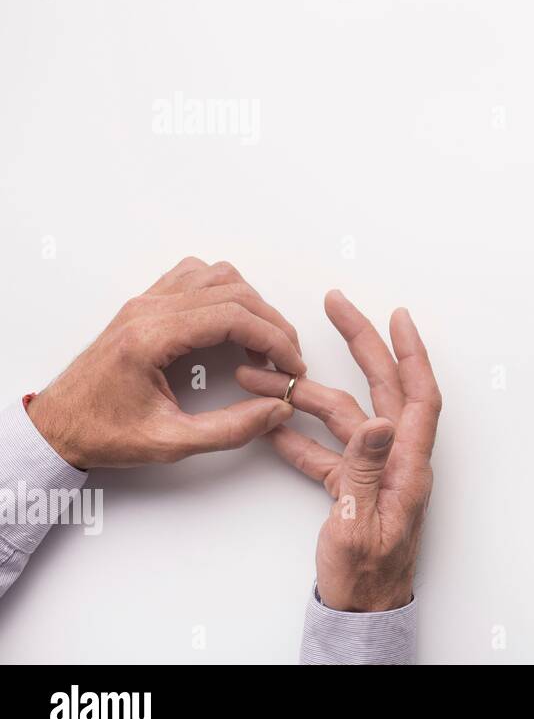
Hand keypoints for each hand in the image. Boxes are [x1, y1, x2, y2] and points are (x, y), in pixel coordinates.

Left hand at [25, 257, 305, 469]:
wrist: (57, 427)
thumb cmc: (103, 434)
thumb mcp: (170, 443)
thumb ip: (230, 429)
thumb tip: (277, 409)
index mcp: (150, 338)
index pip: (232, 316)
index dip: (274, 338)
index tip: (292, 365)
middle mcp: (147, 310)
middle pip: (232, 291)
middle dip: (271, 323)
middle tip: (287, 357)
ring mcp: (144, 302)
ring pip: (216, 275)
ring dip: (250, 303)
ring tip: (262, 340)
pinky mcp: (144, 305)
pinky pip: (194, 277)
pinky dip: (224, 292)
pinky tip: (230, 323)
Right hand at [236, 290, 440, 612]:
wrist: (361, 614)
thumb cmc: (369, 578)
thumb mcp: (362, 523)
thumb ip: (365, 470)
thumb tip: (380, 421)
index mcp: (410, 465)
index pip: (418, 394)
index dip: (410, 351)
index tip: (395, 315)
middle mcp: (398, 461)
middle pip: (383, 390)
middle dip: (361, 344)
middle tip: (337, 306)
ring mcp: (375, 473)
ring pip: (344, 418)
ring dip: (307, 396)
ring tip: (266, 376)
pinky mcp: (354, 489)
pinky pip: (328, 451)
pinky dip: (301, 436)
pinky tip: (275, 425)